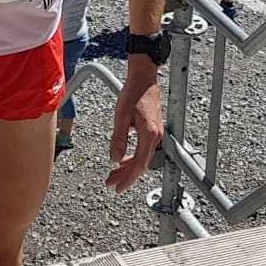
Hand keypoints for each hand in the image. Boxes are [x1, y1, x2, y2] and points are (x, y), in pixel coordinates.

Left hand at [107, 74, 163, 191]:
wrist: (144, 78)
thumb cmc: (133, 93)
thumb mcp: (121, 116)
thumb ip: (119, 139)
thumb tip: (115, 159)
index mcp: (149, 135)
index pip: (139, 165)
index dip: (128, 179)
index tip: (117, 188)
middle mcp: (155, 137)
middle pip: (141, 165)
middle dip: (125, 176)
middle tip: (110, 183)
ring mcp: (156, 134)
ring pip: (142, 158)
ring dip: (127, 167)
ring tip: (113, 173)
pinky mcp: (152, 130)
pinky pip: (143, 150)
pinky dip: (132, 157)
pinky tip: (122, 159)